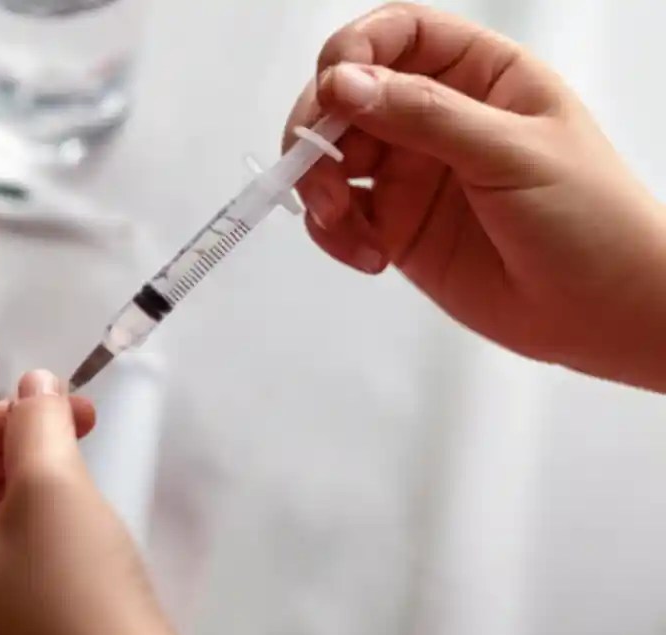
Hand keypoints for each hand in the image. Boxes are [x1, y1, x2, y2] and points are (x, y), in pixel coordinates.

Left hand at [0, 370, 199, 634]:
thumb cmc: (79, 588)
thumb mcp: (53, 483)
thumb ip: (36, 418)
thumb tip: (34, 383)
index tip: (48, 407)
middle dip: (9, 438)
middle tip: (77, 421)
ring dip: (24, 470)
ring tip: (79, 460)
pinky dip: (29, 512)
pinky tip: (73, 507)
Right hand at [287, 3, 665, 390]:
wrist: (603, 314)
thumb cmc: (589, 220)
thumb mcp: (511, 152)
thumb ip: (424, 115)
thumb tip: (343, 83)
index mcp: (479, 75)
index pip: (398, 35)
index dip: (354, 51)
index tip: (332, 91)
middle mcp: (436, 117)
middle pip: (346, 96)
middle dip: (320, 130)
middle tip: (315, 169)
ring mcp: (412, 173)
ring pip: (332, 158)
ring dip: (319, 187)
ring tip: (342, 223)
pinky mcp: (395, 227)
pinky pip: (339, 217)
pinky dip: (334, 233)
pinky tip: (370, 255)